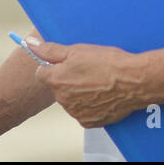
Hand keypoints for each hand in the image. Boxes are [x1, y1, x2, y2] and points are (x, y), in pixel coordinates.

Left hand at [28, 37, 144, 127]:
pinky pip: (83, 112)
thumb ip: (49, 50)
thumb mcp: (76, 50)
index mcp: (56, 80)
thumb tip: (29, 43)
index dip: (53, 66)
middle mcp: (62, 99)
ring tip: (96, 81)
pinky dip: (89, 105)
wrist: (134, 81)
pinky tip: (101, 94)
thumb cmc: (107, 62)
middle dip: (67, 79)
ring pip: (70, 100)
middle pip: (57, 87)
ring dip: (78, 93)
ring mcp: (76, 112)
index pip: (42, 73)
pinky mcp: (89, 121)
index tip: (67, 62)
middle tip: (86, 70)